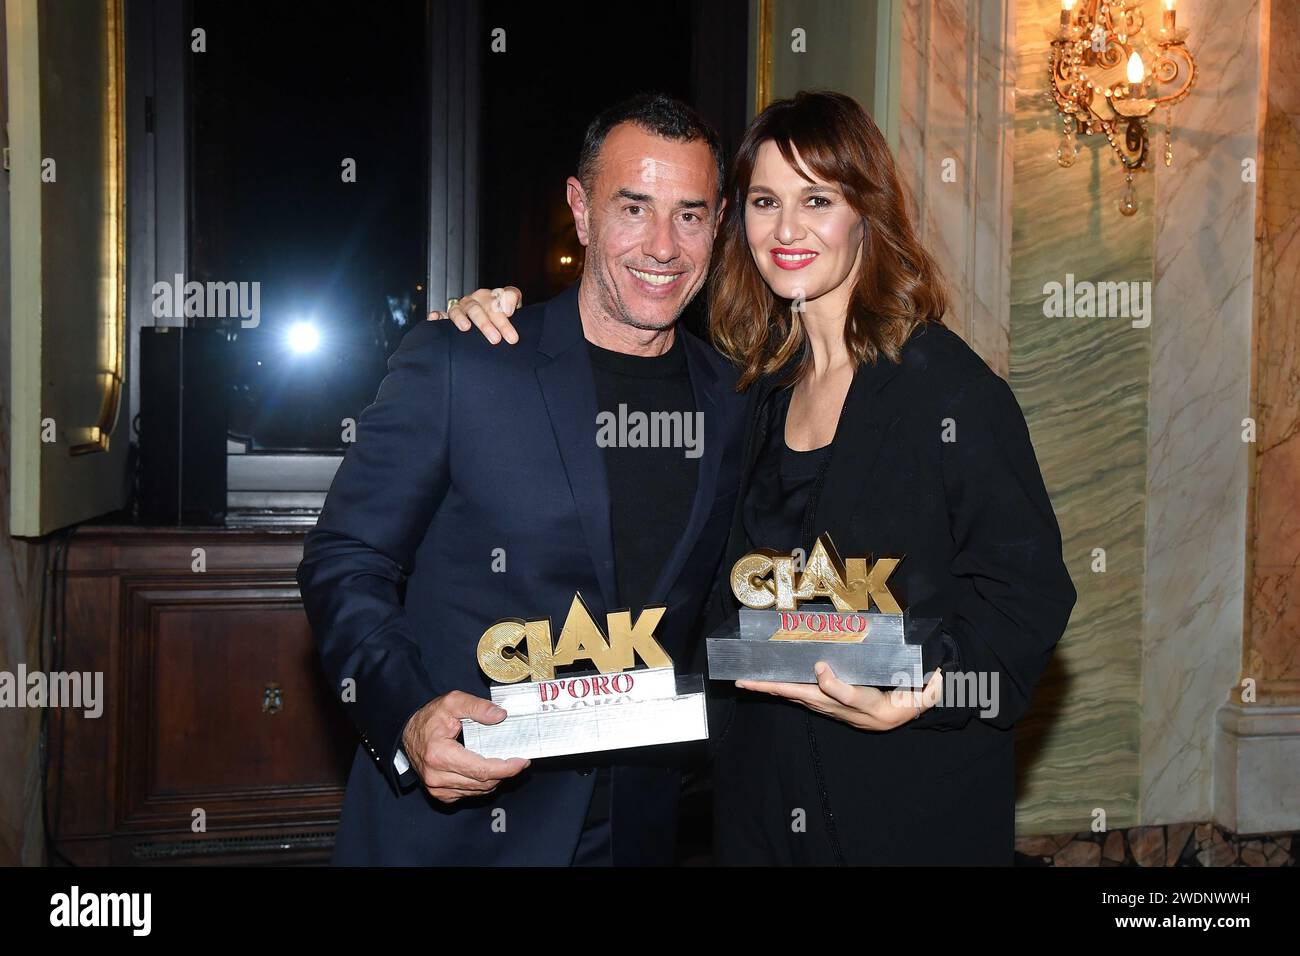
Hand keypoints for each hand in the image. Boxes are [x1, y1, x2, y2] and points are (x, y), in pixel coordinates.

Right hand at [401, 690, 528, 802]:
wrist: (407, 733)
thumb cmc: (429, 718)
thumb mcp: (452, 702)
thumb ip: (477, 707)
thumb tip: (500, 716)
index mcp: (439, 755)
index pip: (481, 769)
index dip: (505, 768)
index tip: (522, 761)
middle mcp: (437, 777)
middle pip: (482, 783)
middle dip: (505, 773)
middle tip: (519, 760)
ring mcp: (437, 788)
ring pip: (478, 791)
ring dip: (495, 779)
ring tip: (506, 763)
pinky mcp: (440, 794)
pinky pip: (469, 793)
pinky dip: (482, 784)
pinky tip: (488, 770)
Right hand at [427, 286, 522, 344]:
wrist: (492, 325)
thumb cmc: (502, 317)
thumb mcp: (513, 307)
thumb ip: (512, 299)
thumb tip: (507, 308)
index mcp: (489, 297)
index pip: (496, 302)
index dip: (503, 316)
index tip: (510, 327)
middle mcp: (473, 301)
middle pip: (477, 309)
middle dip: (486, 324)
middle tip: (496, 339)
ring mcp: (460, 309)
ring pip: (458, 311)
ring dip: (461, 319)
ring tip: (465, 328)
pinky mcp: (447, 317)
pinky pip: (440, 315)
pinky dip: (437, 316)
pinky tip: (435, 318)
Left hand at [736, 664, 943, 730]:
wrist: (895, 720)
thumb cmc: (902, 705)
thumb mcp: (915, 700)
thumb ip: (924, 691)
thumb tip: (931, 675)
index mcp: (860, 703)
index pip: (841, 695)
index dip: (830, 683)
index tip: (821, 666)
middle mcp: (837, 706)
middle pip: (800, 695)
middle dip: (773, 688)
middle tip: (744, 682)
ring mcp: (827, 704)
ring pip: (794, 694)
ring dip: (769, 688)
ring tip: (745, 680)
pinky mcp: (822, 700)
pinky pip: (796, 692)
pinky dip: (778, 687)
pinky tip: (763, 680)